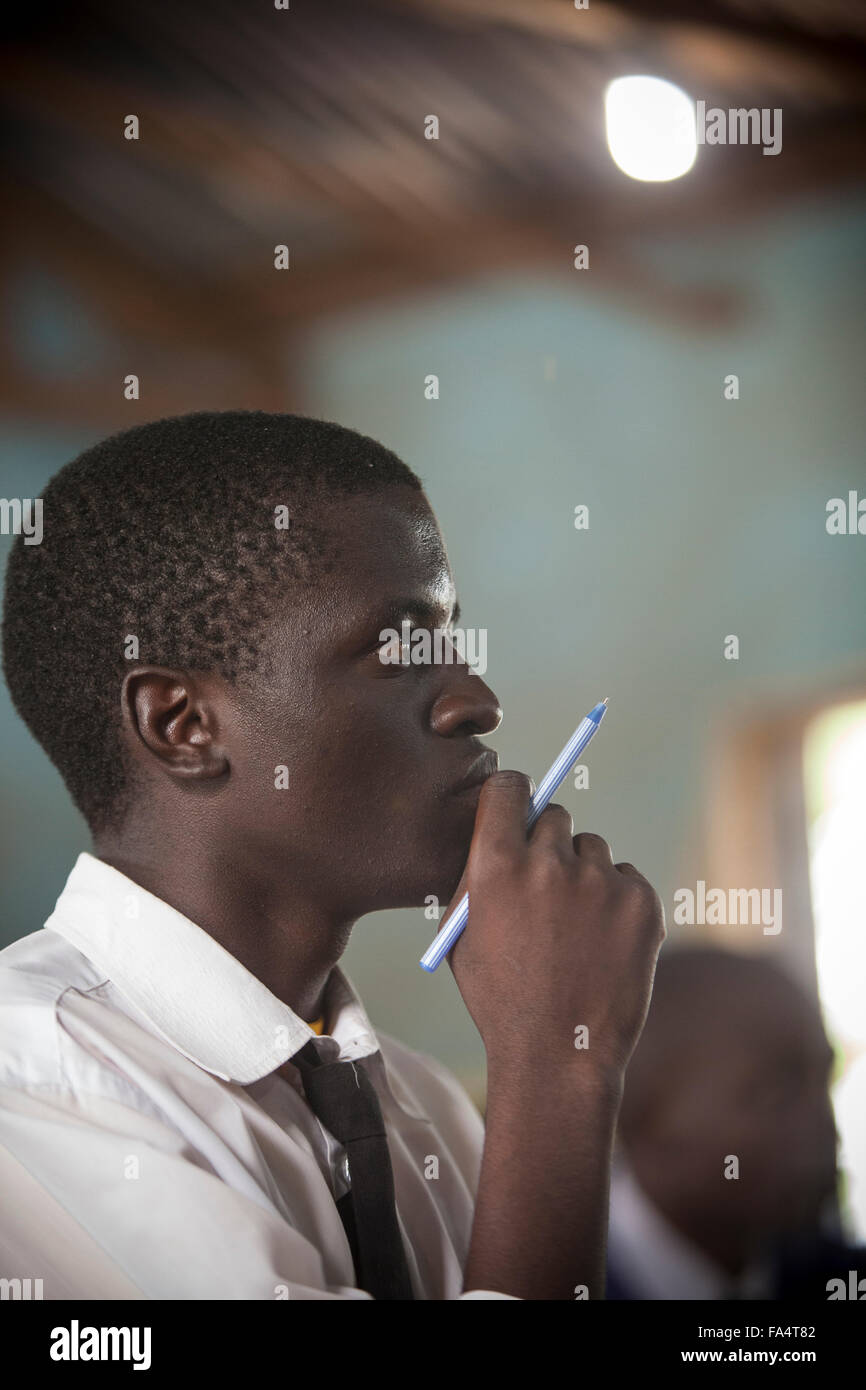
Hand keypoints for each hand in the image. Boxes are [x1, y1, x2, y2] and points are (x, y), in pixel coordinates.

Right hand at [444, 770, 664, 1086]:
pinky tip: (602, 944)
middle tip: (546, 883)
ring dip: (583, 874)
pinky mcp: (641, 901)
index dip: (511, 796)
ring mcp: (600, 881)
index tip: (516, 807)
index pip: (508, 787)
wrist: (559, 1056)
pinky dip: (616, 902)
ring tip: (574, 930)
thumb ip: (478, 875)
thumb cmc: (501, 998)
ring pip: (592, 849)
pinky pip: (626, 878)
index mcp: (495, 864)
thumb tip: (499, 827)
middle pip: (553, 815)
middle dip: (547, 842)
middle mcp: (548, 862)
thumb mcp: (463, 934)